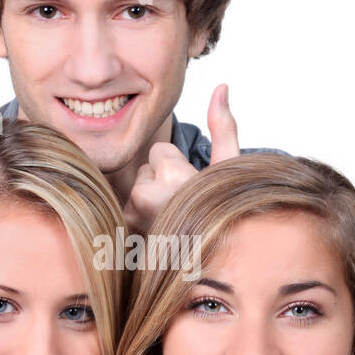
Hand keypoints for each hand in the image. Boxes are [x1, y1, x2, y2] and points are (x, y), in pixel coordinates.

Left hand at [123, 84, 240, 231]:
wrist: (219, 269)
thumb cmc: (228, 219)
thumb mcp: (230, 172)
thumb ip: (223, 127)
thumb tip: (221, 86)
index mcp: (173, 177)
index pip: (159, 153)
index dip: (176, 169)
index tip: (191, 187)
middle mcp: (147, 198)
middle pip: (143, 173)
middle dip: (159, 185)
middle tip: (182, 207)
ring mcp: (132, 221)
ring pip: (133, 195)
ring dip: (148, 205)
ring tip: (172, 223)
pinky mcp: (124, 240)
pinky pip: (125, 217)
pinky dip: (138, 225)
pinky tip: (159, 238)